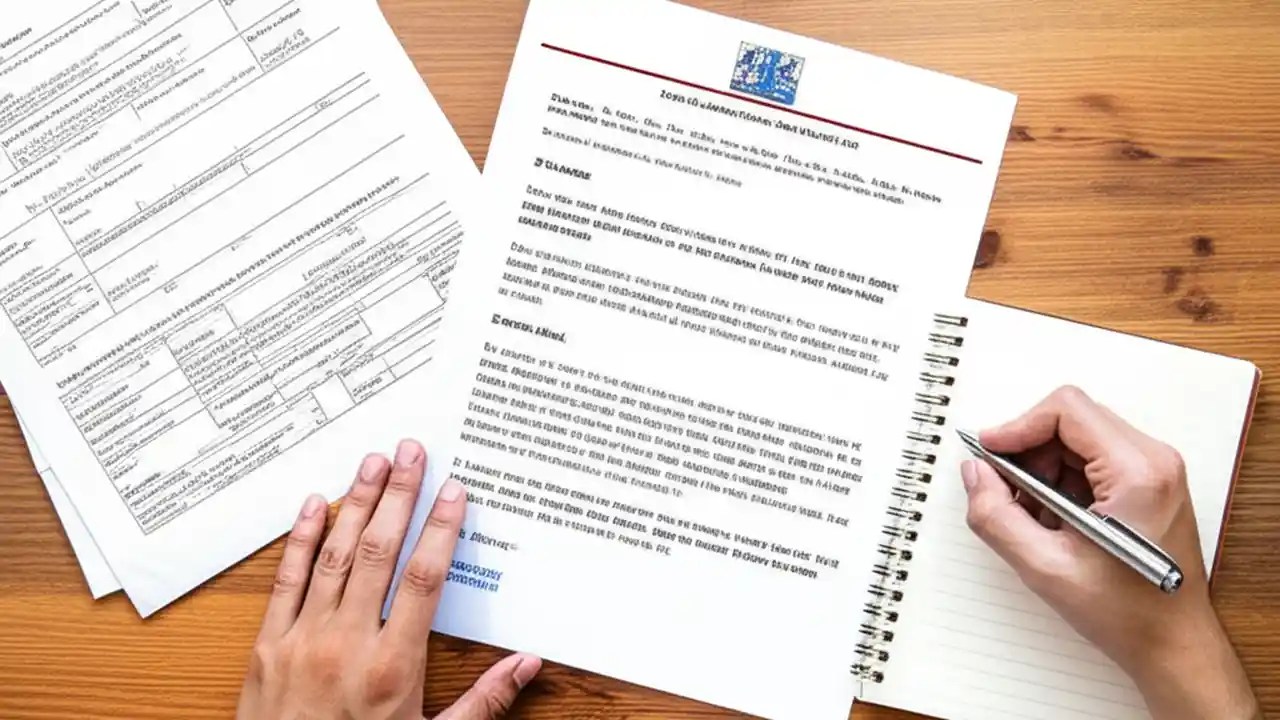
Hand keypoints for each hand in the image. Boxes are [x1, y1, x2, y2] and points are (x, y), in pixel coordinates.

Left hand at [237, 440, 541, 719]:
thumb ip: (483, 702)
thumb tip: (527, 664)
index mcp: (392, 666)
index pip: (423, 579)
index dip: (440, 529)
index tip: (453, 492)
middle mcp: (346, 644)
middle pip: (379, 552)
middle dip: (399, 496)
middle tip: (411, 452)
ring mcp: (303, 641)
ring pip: (335, 557)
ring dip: (355, 504)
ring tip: (372, 463)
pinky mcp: (268, 647)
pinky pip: (286, 582)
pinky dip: (301, 541)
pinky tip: (312, 506)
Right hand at [961, 386, 1258, 719]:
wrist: (1174, 645)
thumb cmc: (1129, 614)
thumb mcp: (1045, 567)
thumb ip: (997, 515)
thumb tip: (975, 474)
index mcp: (1138, 473)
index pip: (1066, 411)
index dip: (1017, 426)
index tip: (989, 452)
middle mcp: (1154, 462)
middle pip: (1071, 421)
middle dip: (1028, 452)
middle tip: (1005, 491)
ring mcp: (1155, 472)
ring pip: (1077, 440)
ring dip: (1042, 470)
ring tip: (1031, 516)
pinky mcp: (1148, 485)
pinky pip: (1091, 461)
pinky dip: (1061, 483)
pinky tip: (1053, 522)